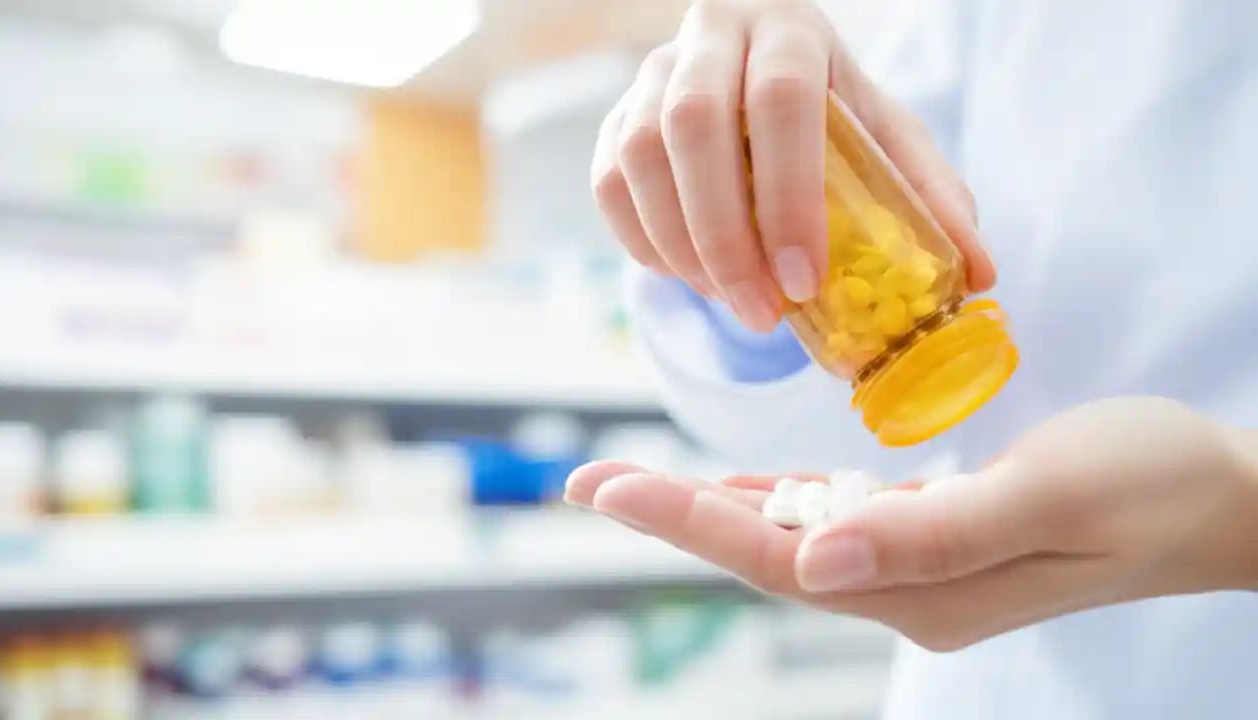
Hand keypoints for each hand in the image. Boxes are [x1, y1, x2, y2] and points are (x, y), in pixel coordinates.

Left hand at [566, 397, 1257, 650]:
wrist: (1219, 495)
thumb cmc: (1145, 483)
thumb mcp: (1043, 499)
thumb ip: (930, 533)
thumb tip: (809, 557)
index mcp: (920, 590)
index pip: (774, 558)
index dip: (685, 521)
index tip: (606, 488)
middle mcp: (906, 589)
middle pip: (764, 549)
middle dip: (673, 514)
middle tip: (587, 480)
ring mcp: (920, 566)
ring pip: (791, 534)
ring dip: (713, 506)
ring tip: (635, 483)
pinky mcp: (937, 533)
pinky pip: (836, 517)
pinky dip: (781, 497)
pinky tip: (744, 486)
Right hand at [591, 0, 993, 331]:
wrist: (757, 79)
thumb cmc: (829, 114)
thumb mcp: (886, 141)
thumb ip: (929, 197)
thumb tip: (979, 275)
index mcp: (789, 33)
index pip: (779, 100)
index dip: (788, 196)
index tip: (804, 281)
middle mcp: (711, 40)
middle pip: (693, 126)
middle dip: (725, 236)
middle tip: (764, 312)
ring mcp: (653, 77)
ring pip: (638, 157)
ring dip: (682, 247)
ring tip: (731, 301)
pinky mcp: (614, 120)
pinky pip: (608, 184)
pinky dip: (644, 243)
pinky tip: (691, 275)